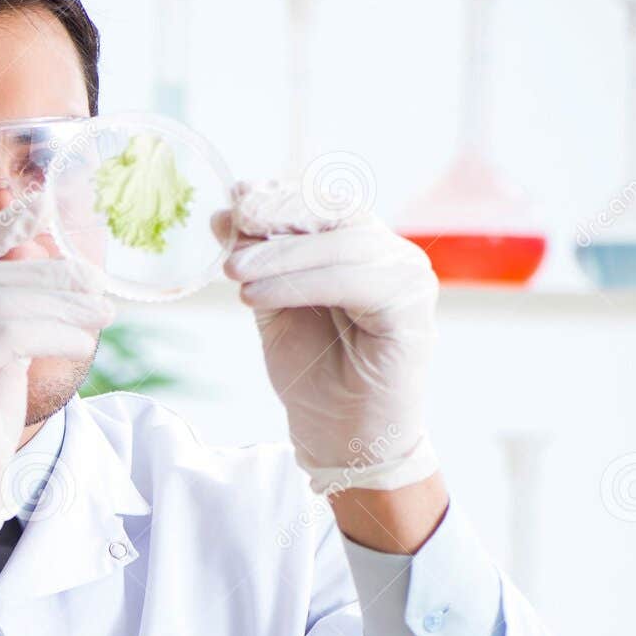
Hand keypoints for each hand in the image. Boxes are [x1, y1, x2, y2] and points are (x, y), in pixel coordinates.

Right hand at [0, 196, 112, 548]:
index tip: (43, 209)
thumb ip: (4, 300)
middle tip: (100, 285)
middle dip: (49, 278)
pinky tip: (81, 343)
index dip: (0, 230)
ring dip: (61, 307)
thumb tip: (35, 239)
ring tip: (102, 314)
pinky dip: (53, 334)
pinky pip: (4, 336)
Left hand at [217, 181, 439, 494]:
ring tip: (233, 270)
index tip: (234, 200)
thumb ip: (257, 264)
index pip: (322, 204)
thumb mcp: (274, 309)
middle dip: (279, 214)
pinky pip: (355, 279)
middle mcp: (389, 254)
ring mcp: (407, 276)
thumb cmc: (315, 378)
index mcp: (359, 248)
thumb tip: (223, 215)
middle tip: (233, 225)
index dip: (279, 196)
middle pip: (336, 212)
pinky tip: (256, 294)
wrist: (344, 439)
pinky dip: (301, 283)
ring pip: (343, 243)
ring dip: (281, 255)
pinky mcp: (412, 306)